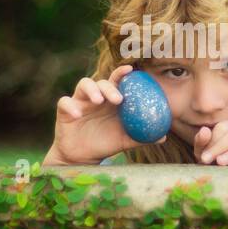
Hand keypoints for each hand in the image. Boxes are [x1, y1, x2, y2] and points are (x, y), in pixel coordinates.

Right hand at [43, 65, 164, 164]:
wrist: (83, 158)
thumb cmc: (105, 143)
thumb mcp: (124, 140)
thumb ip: (141, 137)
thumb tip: (163, 137)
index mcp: (110, 100)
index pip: (117, 81)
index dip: (122, 73)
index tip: (131, 70)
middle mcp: (95, 97)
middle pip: (102, 82)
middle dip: (110, 87)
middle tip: (118, 99)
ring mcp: (79, 102)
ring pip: (83, 84)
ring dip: (92, 90)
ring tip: (98, 101)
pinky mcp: (65, 111)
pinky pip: (65, 103)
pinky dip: (70, 106)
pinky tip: (77, 114)